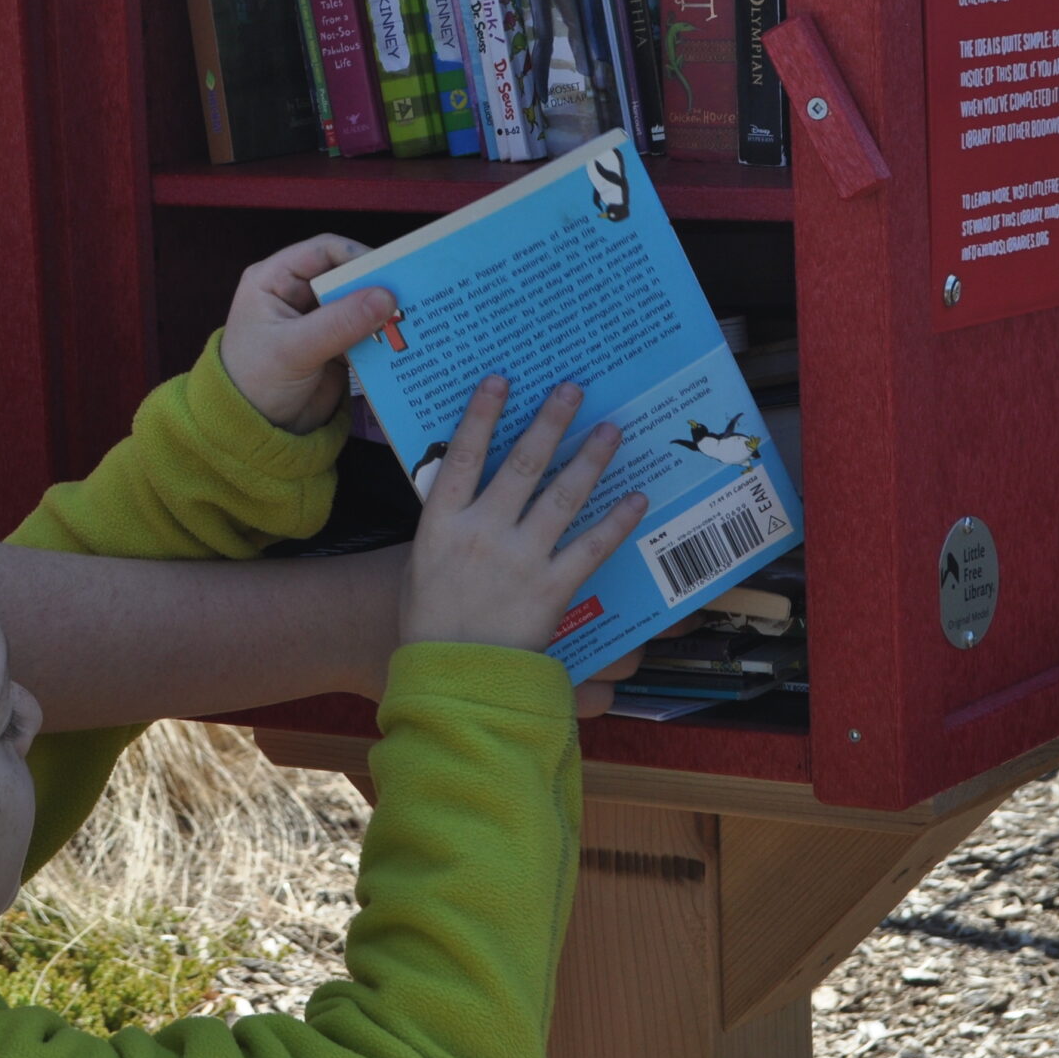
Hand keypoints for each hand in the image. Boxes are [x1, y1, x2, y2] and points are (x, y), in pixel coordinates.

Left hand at [218, 233, 395, 433]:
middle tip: (412, 297)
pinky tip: (404, 342)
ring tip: (414, 320)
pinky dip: (382, 337)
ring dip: (383, 314)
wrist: (250, 432)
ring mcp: (317, 320)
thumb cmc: (255, 382)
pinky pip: (364, 332)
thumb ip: (339, 323)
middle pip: (346, 276)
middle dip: (376, 287)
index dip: (358, 257)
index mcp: (274, 279)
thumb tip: (386, 297)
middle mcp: (297, 293)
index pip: (324, 251)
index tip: (390, 274)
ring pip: (359, 305)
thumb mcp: (294, 349)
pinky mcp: (333, 346)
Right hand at [402, 376, 649, 654]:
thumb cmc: (429, 621)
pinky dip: (616, 522)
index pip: (461, 456)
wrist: (451, 676)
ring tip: (610, 430)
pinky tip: (635, 498)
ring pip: (561, 497)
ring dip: (589, 459)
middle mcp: (482, 532)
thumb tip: (475, 488)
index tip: (500, 381)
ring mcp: (519, 559)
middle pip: (521, 464)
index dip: (481, 415)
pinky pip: (590, 548)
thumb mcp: (422, 563)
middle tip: (573, 391)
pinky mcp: (551, 589)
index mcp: (442, 524)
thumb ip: (450, 525)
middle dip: (550, 423)